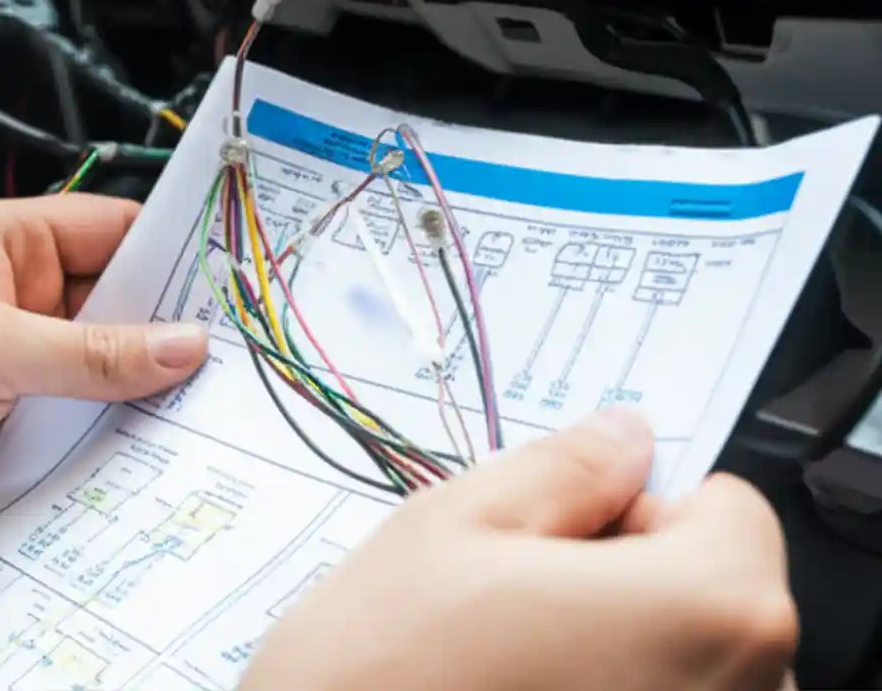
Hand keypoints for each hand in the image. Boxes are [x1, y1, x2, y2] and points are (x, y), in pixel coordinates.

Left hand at [0, 195, 207, 549]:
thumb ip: (89, 354)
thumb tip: (181, 345)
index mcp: (6, 246)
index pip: (115, 233)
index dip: (176, 253)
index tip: (237, 282)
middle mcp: (19, 303)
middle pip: (122, 311)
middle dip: (170, 336)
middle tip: (238, 363)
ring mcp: (18, 371)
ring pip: (106, 378)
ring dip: (145, 398)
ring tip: (213, 416)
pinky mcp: (12, 432)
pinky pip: (81, 433)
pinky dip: (113, 446)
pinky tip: (157, 459)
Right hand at [239, 408, 797, 690]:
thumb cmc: (380, 677)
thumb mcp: (457, 525)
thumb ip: (565, 468)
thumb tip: (623, 438)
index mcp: (710, 609)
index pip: (726, 509)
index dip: (632, 508)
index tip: (559, 537)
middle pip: (710, 592)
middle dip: (623, 581)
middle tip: (514, 605)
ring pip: (681, 663)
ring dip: (612, 652)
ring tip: (506, 670)